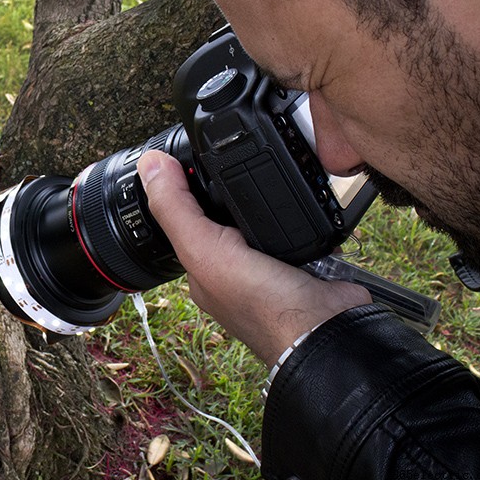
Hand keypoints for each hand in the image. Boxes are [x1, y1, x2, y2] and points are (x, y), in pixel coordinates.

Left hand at [137, 151, 371, 365]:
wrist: (329, 329)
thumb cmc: (264, 305)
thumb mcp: (204, 250)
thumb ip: (176, 209)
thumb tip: (150, 163)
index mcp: (203, 266)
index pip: (183, 217)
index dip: (180, 185)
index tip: (184, 151)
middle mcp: (234, 265)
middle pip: (223, 212)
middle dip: (225, 184)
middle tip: (229, 149)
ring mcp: (270, 261)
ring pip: (259, 214)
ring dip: (263, 192)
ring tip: (263, 162)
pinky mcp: (304, 256)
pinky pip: (295, 220)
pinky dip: (297, 205)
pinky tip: (297, 191)